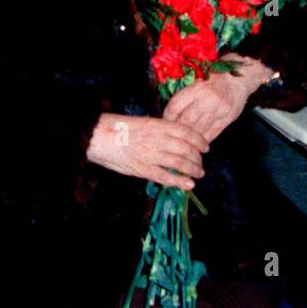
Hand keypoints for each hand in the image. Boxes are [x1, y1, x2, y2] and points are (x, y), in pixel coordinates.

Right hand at [86, 112, 207, 190]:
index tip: (205, 146)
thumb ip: (160, 130)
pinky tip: (189, 185)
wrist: (100, 137)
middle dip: (198, 157)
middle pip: (187, 149)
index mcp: (159, 125)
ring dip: (193, 170)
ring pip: (180, 163)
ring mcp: (152, 155)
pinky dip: (180, 182)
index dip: (200, 140)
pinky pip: (166, 177)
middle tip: (201, 163)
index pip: (187, 132)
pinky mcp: (144, 169)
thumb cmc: (119, 128)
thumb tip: (174, 138)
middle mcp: (159, 139)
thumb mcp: (143, 122)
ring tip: (199, 173)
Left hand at [163, 56, 273, 141]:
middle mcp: (208, 99)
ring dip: (189, 137)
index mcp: (197, 88)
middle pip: (186, 120)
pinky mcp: (228, 118)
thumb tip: (170, 112)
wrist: (239, 79)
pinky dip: (202, 139)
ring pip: (199, 130)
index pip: (175, 105)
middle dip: (177, 129)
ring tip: (183, 140)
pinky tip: (197, 142)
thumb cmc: (215, 79)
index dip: (168, 116)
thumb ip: (186, 94)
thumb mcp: (198, 80)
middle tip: (172, 133)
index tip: (165, 121)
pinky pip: (212, 134)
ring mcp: (219, 110)